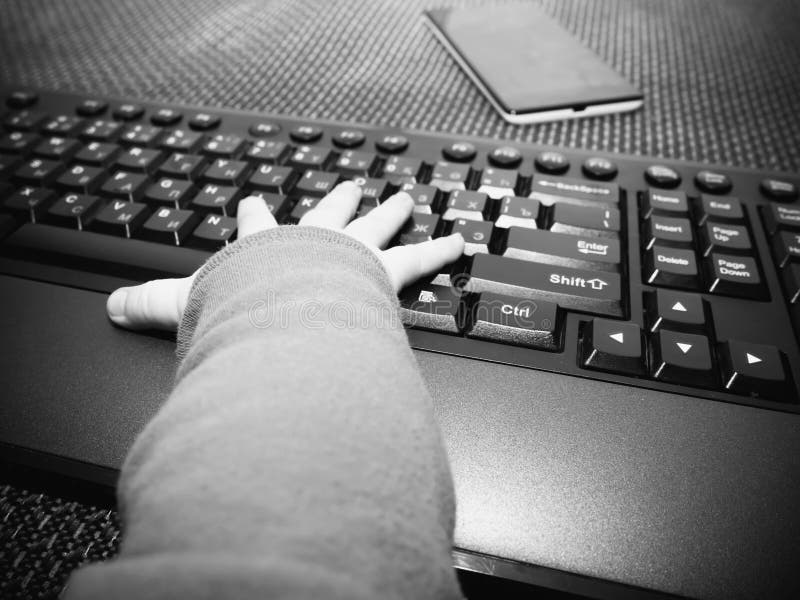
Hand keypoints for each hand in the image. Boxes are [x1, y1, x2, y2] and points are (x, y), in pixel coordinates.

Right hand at [106, 181, 463, 329]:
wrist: (289, 311)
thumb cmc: (246, 307)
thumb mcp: (189, 306)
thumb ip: (154, 307)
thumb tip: (112, 308)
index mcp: (271, 249)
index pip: (259, 227)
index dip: (256, 215)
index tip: (255, 202)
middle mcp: (315, 243)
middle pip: (329, 213)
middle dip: (339, 199)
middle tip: (351, 185)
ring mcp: (354, 254)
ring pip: (378, 226)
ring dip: (393, 211)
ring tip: (409, 199)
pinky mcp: (386, 271)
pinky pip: (422, 257)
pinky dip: (442, 250)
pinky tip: (461, 242)